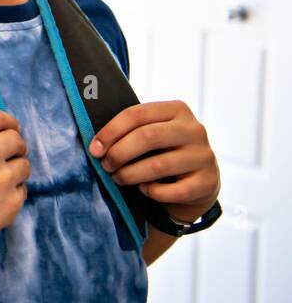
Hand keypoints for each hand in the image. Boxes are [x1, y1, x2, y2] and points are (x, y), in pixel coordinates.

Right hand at [0, 108, 29, 265]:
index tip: (10, 127)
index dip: (7, 121)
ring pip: (24, 165)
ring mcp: (4, 178)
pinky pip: (22, 190)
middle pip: (16, 139)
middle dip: (15, 145)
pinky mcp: (13, 203)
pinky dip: (14, 192)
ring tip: (2, 179)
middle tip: (10, 153)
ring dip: (16, 168)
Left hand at [90, 100, 219, 224]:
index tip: (94, 149)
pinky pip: (173, 190)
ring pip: (158, 165)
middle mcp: (194, 129)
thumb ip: (131, 130)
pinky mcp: (207, 182)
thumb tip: (95, 144)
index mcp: (177, 110)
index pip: (136, 114)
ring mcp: (204, 156)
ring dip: (130, 174)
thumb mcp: (152, 133)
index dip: (110, 132)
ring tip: (118, 178)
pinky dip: (152, 192)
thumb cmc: (163, 153)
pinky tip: (143, 189)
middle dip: (119, 153)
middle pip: (147, 136)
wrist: (198, 182)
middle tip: (105, 165)